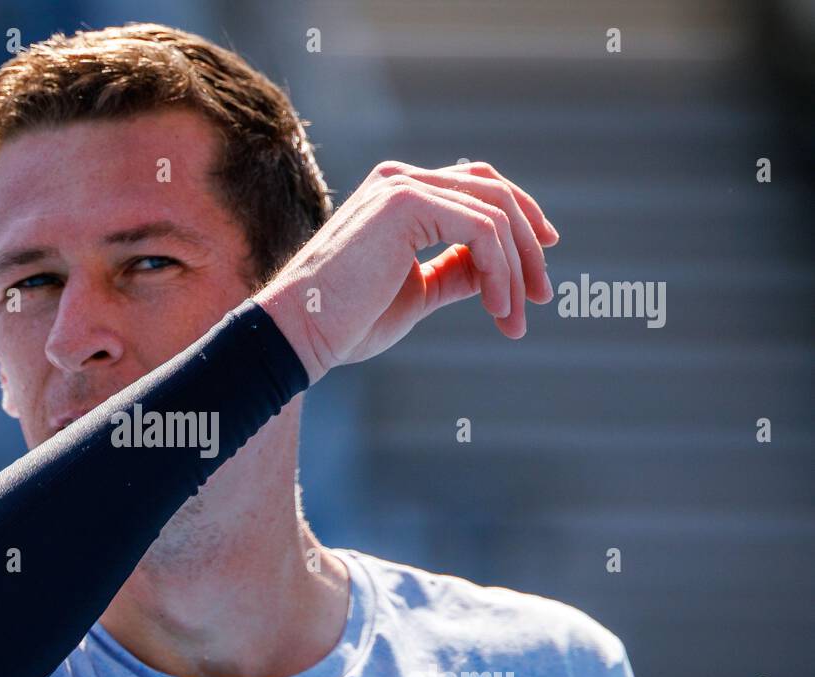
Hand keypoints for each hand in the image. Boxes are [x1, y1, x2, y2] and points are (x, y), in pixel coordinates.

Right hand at [254, 160, 558, 384]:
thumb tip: (500, 270)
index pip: (475, 186)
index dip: (519, 217)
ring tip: (514, 318)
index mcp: (398, 194)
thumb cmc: (344, 322)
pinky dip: (500, 270)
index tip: (541, 261)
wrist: (298, 333)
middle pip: (494, 190)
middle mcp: (400, 179)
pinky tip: (496, 307)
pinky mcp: (404, 204)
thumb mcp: (416, 294)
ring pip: (495, 212)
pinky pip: (481, 229)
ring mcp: (402, 186)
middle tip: (541, 295)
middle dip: (528, 243)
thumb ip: (455, 272)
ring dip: (516, 270)